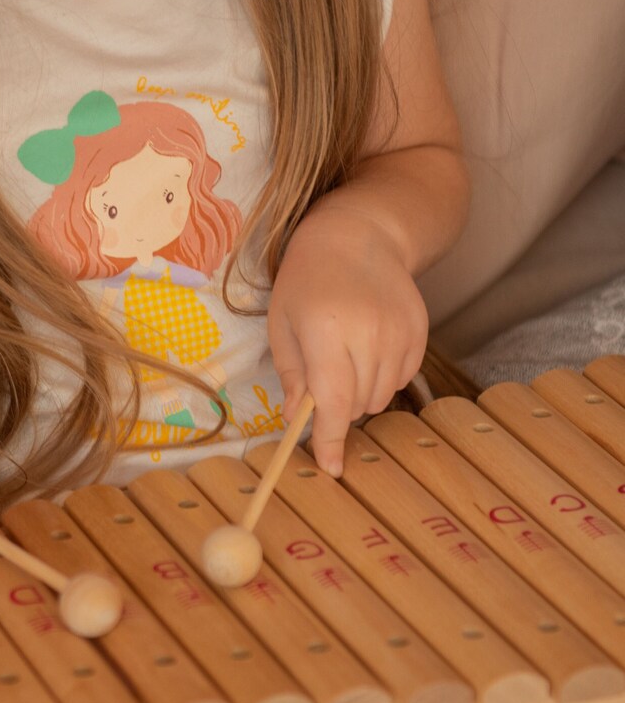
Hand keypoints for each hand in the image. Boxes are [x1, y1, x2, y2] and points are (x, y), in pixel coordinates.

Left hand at [267, 207, 427, 477]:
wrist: (358, 235)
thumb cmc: (307, 280)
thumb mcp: (283, 324)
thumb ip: (293, 376)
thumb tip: (298, 420)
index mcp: (326, 331)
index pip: (335, 402)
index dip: (331, 439)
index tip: (331, 466)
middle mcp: (368, 333)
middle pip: (360, 404)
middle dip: (339, 408)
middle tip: (323, 378)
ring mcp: (399, 332)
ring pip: (383, 395)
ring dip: (362, 393)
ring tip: (346, 356)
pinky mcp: (420, 330)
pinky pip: (403, 378)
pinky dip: (384, 376)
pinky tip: (369, 346)